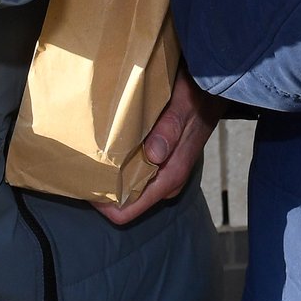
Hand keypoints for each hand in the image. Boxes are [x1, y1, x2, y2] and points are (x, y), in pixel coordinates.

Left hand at [90, 68, 221, 224]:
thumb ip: (169, 129)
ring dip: (111, 177)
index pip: (128, 211)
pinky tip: (110, 150)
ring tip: (92, 158)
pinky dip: (121, 166)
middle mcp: (167, 181)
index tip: (85, 182)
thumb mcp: (183, 105)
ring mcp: (165, 172)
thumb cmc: (199, 95)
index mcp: (170, 175)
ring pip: (129, 188)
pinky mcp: (162, 162)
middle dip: (103, 189)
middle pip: (125, 202)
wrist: (217, 88)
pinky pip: (135, 174)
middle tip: (83, 166)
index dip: (102, 204)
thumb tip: (152, 155)